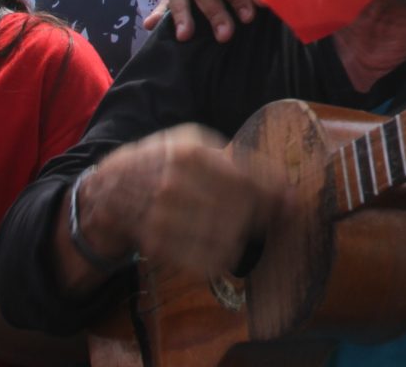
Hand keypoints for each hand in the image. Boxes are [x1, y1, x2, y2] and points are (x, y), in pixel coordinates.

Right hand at [81, 125, 267, 276]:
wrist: (114, 187)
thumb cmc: (166, 161)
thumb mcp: (195, 143)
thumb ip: (238, 161)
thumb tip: (285, 188)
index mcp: (189, 154)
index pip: (245, 179)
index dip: (273, 194)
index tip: (290, 202)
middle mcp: (175, 186)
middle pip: (238, 210)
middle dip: (261, 216)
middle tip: (270, 216)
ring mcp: (164, 217)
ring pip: (225, 237)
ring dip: (243, 236)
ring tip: (242, 228)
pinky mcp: (157, 245)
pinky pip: (205, 261)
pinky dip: (224, 257)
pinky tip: (227, 247)